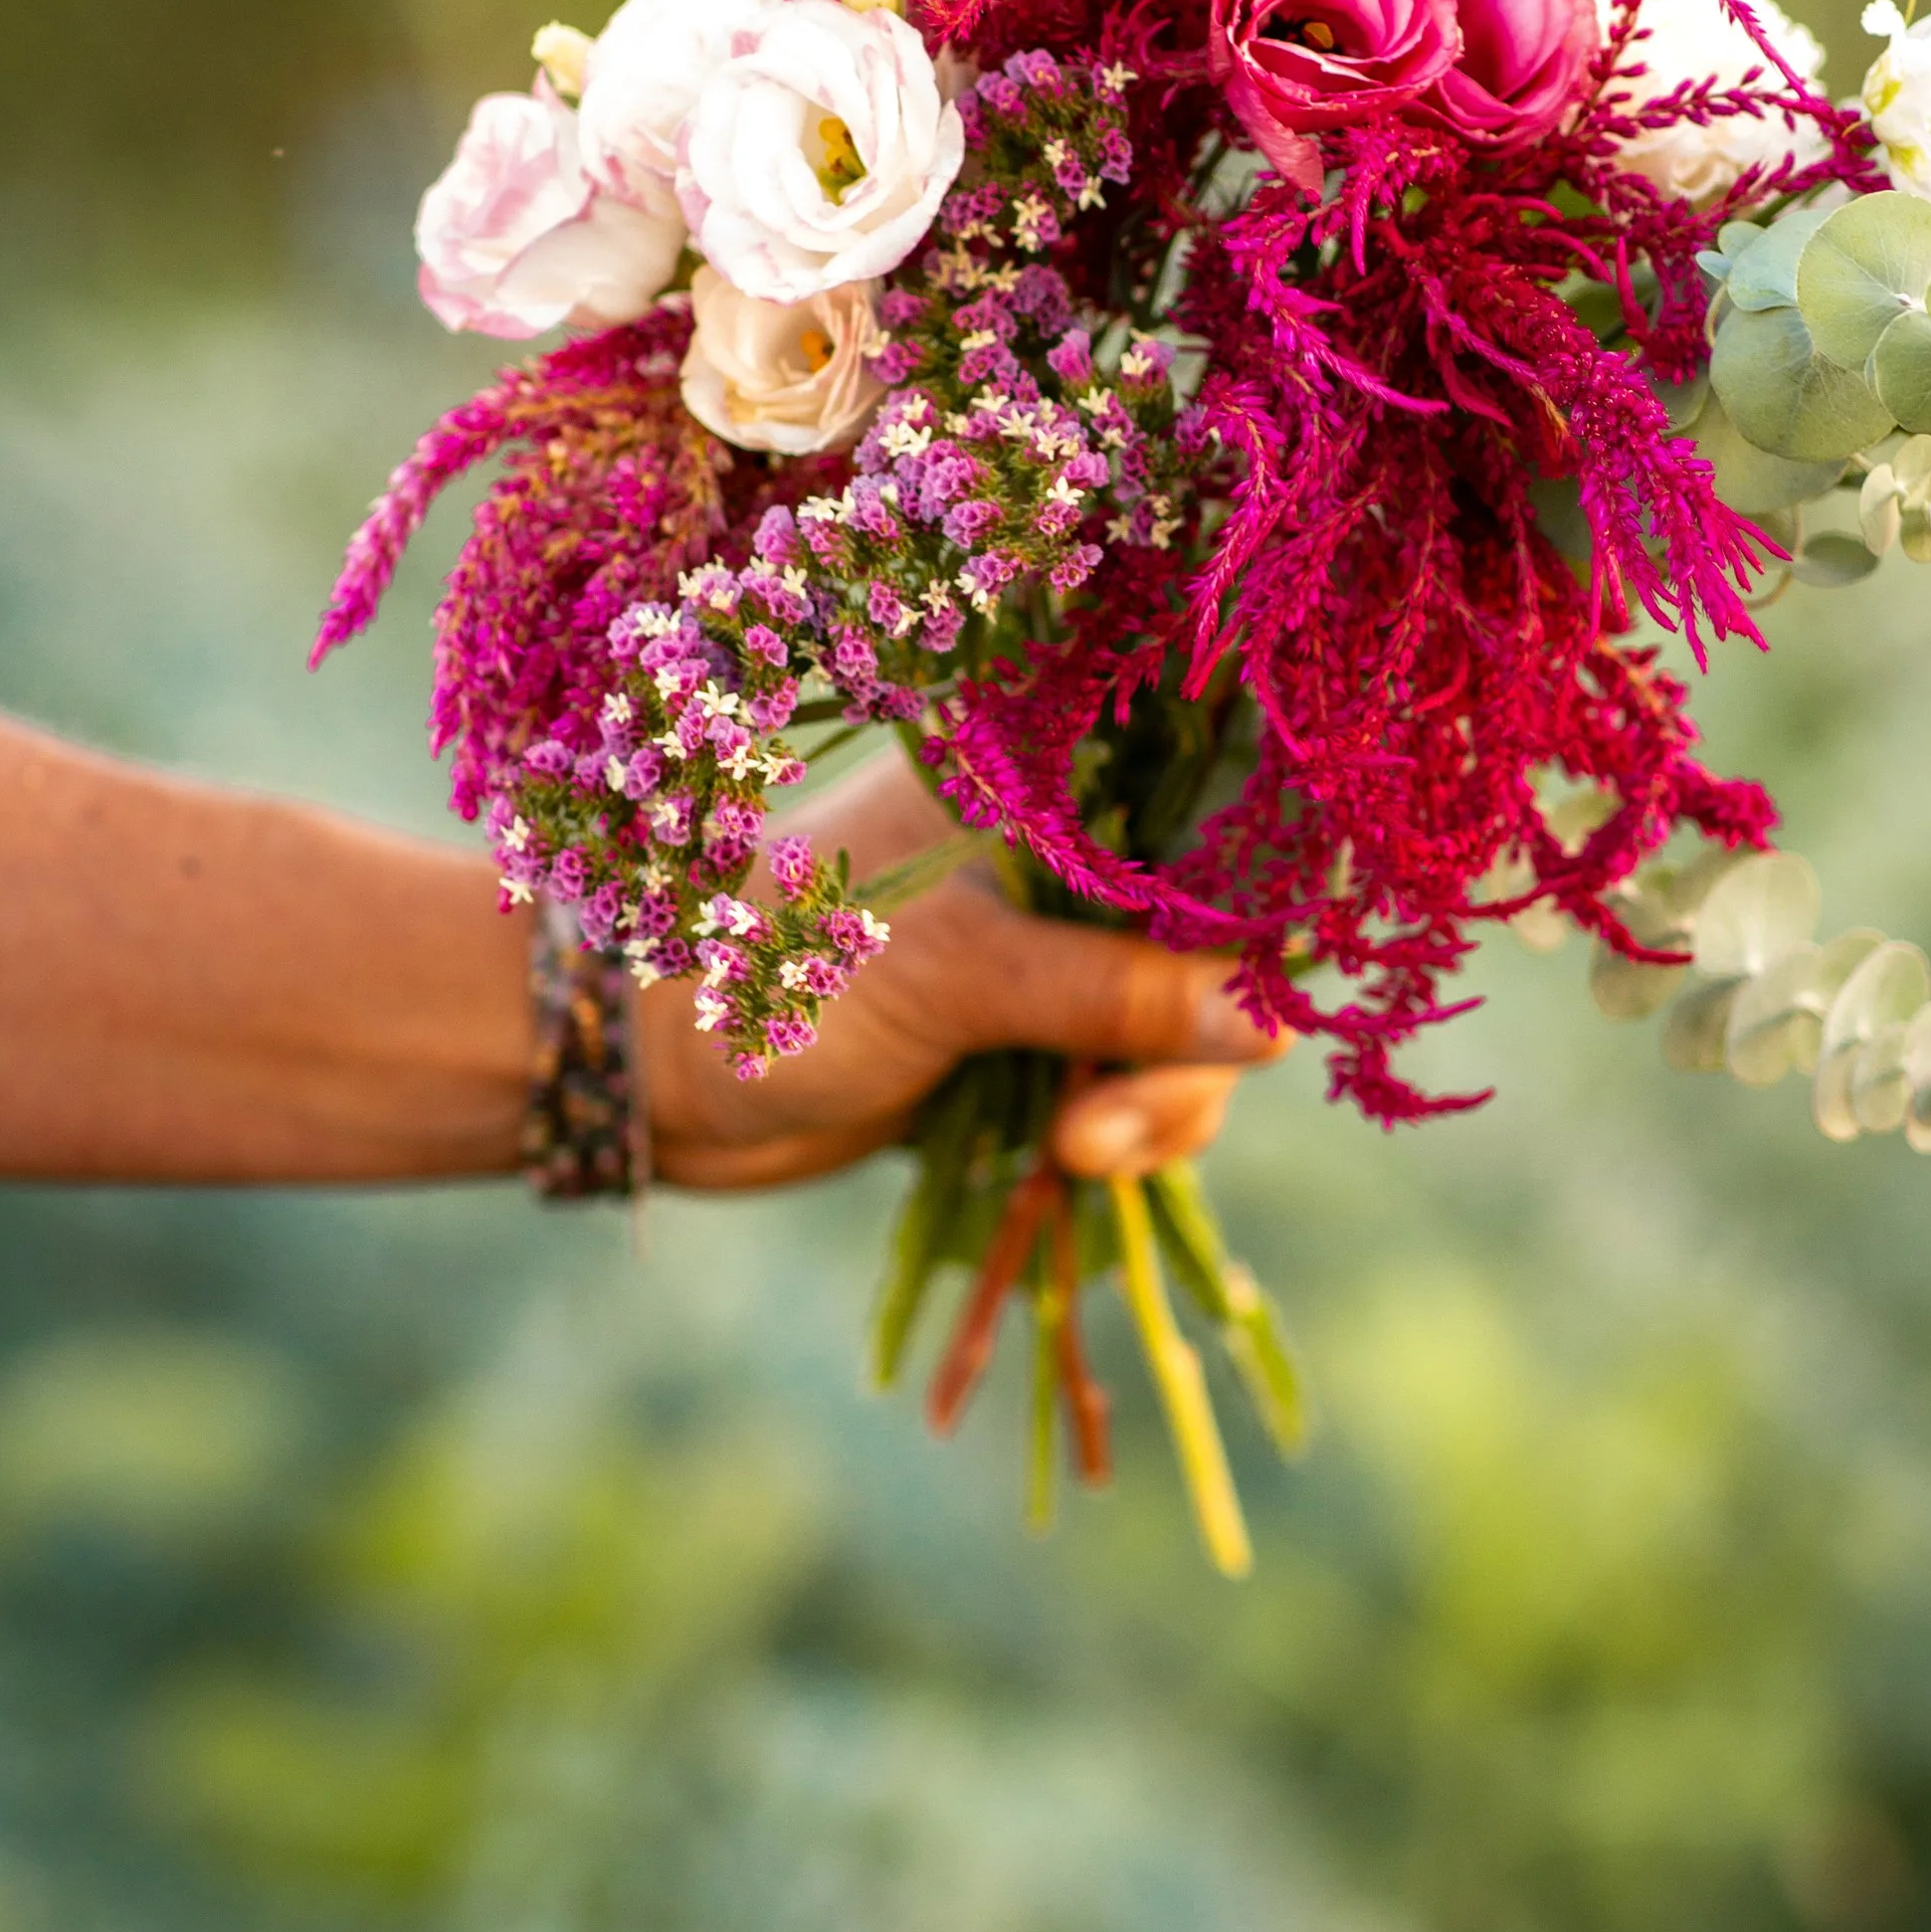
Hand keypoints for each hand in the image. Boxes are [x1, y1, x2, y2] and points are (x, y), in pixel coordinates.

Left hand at [639, 744, 1284, 1192]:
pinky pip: (1147, 1076)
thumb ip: (1116, 992)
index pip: (1219, 801)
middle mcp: (1074, 842)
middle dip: (1196, 1045)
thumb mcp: (956, 975)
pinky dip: (1135, 1128)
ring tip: (1071, 1153)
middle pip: (1228, 934)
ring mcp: (1066, 938)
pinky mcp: (1047, 1027)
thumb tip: (1277, 1027)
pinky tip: (1074, 1161)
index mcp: (1051, 770)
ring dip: (1161, 1102)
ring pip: (1197, 1022)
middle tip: (1107, 1123)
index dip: (1272, 890)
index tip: (1275, 997)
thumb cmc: (777, 969)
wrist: (653, 1067)